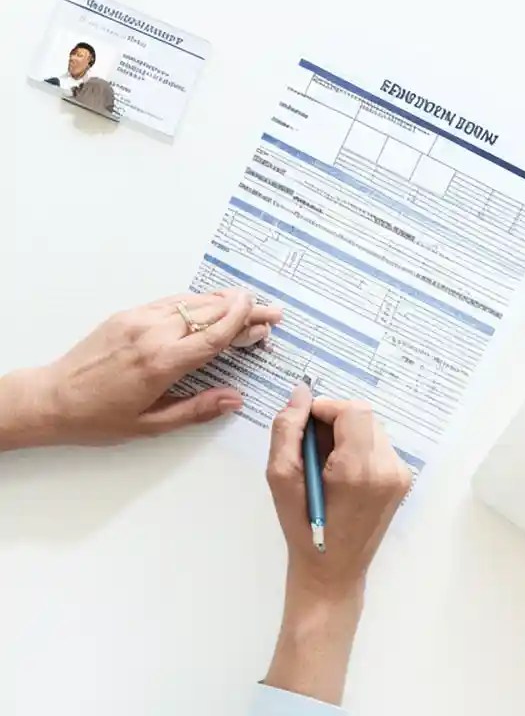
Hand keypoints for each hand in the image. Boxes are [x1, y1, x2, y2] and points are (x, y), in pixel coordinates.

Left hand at [0, 289, 281, 449]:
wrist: (51, 399)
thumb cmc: (98, 417)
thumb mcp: (151, 425)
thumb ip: (197, 409)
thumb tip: (234, 398)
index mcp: (161, 363)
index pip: (213, 334)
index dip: (243, 324)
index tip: (264, 318)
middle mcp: (151, 335)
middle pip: (209, 313)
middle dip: (243, 310)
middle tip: (270, 312)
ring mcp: (137, 320)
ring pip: (191, 302)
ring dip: (222, 302)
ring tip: (247, 304)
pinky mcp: (126, 315)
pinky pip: (169, 302)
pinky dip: (195, 301)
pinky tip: (209, 305)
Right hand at [262, 384, 410, 704]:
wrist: (334, 572)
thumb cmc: (302, 529)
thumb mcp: (281, 480)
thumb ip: (288, 431)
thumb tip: (301, 393)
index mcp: (359, 468)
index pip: (353, 410)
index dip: (326, 408)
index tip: (305, 424)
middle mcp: (389, 468)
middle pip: (365, 416)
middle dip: (335, 422)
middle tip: (312, 448)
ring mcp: (401, 475)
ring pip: (373, 429)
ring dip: (347, 435)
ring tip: (325, 465)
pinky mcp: (404, 481)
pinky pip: (380, 447)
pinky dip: (360, 449)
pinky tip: (342, 475)